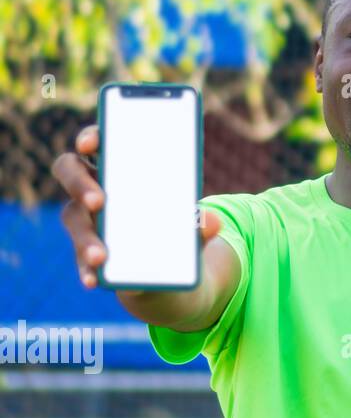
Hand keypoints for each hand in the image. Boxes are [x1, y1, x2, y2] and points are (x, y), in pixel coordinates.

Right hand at [51, 124, 221, 289]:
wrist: (173, 269)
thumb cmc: (178, 226)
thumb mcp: (194, 224)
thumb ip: (202, 222)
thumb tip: (213, 222)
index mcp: (120, 165)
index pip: (96, 141)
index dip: (91, 137)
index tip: (93, 143)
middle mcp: (96, 186)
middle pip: (71, 172)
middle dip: (81, 184)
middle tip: (99, 201)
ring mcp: (88, 218)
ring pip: (74, 219)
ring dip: (86, 238)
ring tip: (101, 256)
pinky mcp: (88, 250)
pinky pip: (81, 258)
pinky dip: (87, 269)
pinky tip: (95, 280)